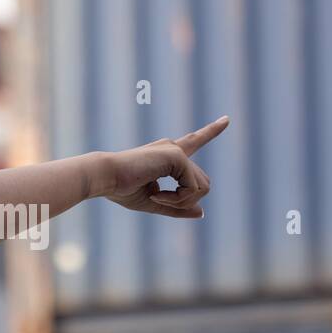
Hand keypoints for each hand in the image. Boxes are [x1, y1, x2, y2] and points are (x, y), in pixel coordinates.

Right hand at [90, 116, 229, 217]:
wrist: (104, 177)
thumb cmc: (121, 189)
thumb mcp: (154, 203)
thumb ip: (178, 207)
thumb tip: (201, 212)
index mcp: (167, 156)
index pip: (194, 141)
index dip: (211, 131)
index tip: (227, 119)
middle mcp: (174, 149)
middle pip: (202, 184)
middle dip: (184, 202)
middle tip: (158, 201)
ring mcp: (177, 151)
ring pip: (202, 188)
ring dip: (181, 202)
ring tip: (156, 197)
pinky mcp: (177, 155)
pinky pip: (193, 188)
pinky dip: (178, 199)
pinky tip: (156, 194)